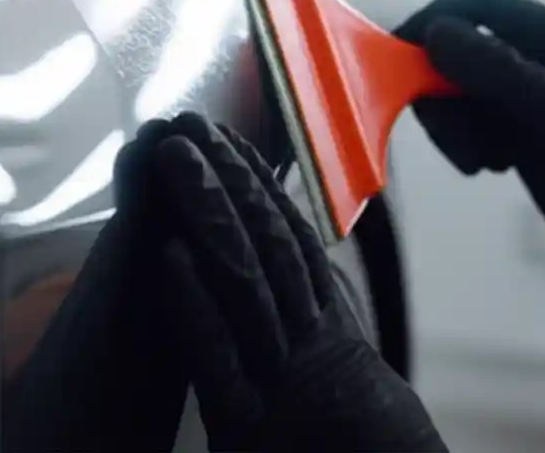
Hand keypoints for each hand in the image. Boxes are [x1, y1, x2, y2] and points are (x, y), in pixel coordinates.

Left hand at [152, 113, 445, 451]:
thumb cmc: (374, 450)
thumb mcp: (348, 379)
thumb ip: (324, 328)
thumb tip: (307, 275)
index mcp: (327, 332)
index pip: (288, 242)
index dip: (258, 187)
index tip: (231, 140)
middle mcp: (306, 345)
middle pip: (266, 245)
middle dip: (227, 180)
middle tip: (191, 125)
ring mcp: (281, 381)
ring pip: (245, 279)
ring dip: (207, 213)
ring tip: (176, 158)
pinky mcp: (249, 427)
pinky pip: (218, 355)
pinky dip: (194, 303)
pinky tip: (170, 254)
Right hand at [396, 0, 544, 280]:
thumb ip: (492, 66)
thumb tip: (435, 33)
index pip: (480, 1)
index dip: (438, 17)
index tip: (402, 50)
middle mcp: (536, 57)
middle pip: (459, 50)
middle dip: (443, 91)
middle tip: (448, 131)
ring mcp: (524, 94)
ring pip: (458, 91)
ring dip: (455, 126)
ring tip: (484, 160)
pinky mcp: (515, 128)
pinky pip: (467, 122)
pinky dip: (467, 143)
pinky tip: (496, 166)